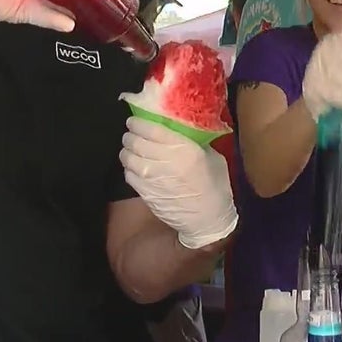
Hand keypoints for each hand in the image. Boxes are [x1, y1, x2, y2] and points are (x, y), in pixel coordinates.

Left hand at [120, 117, 237, 249]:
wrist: (208, 220)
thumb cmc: (215, 187)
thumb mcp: (213, 158)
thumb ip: (195, 143)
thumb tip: (179, 130)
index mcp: (185, 149)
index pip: (153, 130)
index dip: (139, 123)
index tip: (134, 121)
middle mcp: (166, 161)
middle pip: (136, 142)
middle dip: (130, 135)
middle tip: (131, 134)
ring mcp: (153, 178)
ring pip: (128, 157)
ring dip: (126, 151)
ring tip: (130, 149)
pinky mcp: (145, 193)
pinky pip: (128, 175)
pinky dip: (128, 168)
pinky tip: (134, 167)